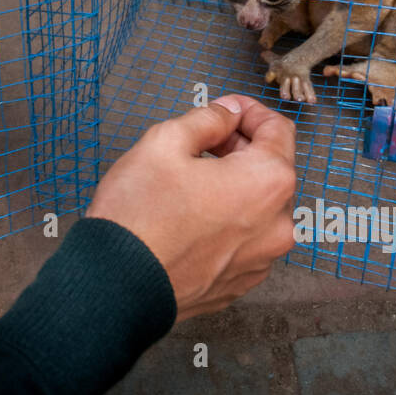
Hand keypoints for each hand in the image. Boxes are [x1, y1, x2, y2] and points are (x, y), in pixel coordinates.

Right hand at [86, 95, 297, 321]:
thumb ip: (208, 118)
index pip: (278, 129)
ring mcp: (262, 260)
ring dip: (234, 187)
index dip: (249, 111)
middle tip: (200, 144)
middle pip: (271, 170)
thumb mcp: (165, 141)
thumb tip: (229, 113)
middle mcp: (278, 224)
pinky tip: (190, 219)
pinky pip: (244, 241)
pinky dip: (227, 223)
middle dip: (240, 149)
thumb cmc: (140, 213)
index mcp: (268, 181)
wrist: (117, 285)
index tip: (225, 109)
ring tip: (191, 183)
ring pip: (258, 208)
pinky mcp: (241, 283)